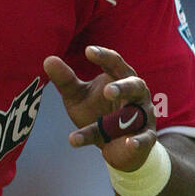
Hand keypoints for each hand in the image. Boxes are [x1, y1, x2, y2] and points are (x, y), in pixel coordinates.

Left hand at [43, 45, 157, 170]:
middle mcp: (136, 92)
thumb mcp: (77, 96)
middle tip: (107, 91)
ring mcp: (143, 114)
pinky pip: (144, 138)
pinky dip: (138, 142)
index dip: (103, 56)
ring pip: (137, 112)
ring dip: (126, 116)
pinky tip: (129, 144)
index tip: (88, 51)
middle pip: (134, 85)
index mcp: (119, 77)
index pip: (113, 63)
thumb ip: (66, 80)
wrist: (114, 143)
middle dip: (122, 88)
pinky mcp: (147, 135)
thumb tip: (48, 60)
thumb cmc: (96, 111)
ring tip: (113, 122)